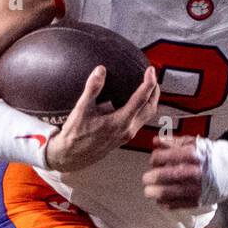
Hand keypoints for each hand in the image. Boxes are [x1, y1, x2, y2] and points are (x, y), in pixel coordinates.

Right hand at [44, 65, 158, 172]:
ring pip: (147, 116)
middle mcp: (127, 130)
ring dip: (151, 101)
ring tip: (148, 87)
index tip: (150, 70)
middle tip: (152, 76)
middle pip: (151, 108)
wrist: (72, 156)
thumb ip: (92, 89)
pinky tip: (136, 102)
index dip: (148, 82)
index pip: (141, 99)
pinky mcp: (123, 137)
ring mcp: (126, 135)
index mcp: (120, 122)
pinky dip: (143, 109)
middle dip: (155, 91)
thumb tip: (100, 71)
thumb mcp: (81, 109)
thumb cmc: (75, 136)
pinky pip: (140, 121)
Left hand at [142, 133, 227, 209]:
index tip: (153, 161)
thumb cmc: (210, 155)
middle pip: (170, 175)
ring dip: (158, 194)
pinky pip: (181, 204)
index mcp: (194, 154)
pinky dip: (169, 204)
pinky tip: (161, 202)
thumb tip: (155, 141)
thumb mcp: (194, 144)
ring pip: (174, 192)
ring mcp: (199, 187)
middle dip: (154, 178)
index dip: (156, 159)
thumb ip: (173, 143)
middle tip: (145, 179)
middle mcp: (196, 171)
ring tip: (148, 193)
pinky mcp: (201, 199)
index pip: (168, 156)